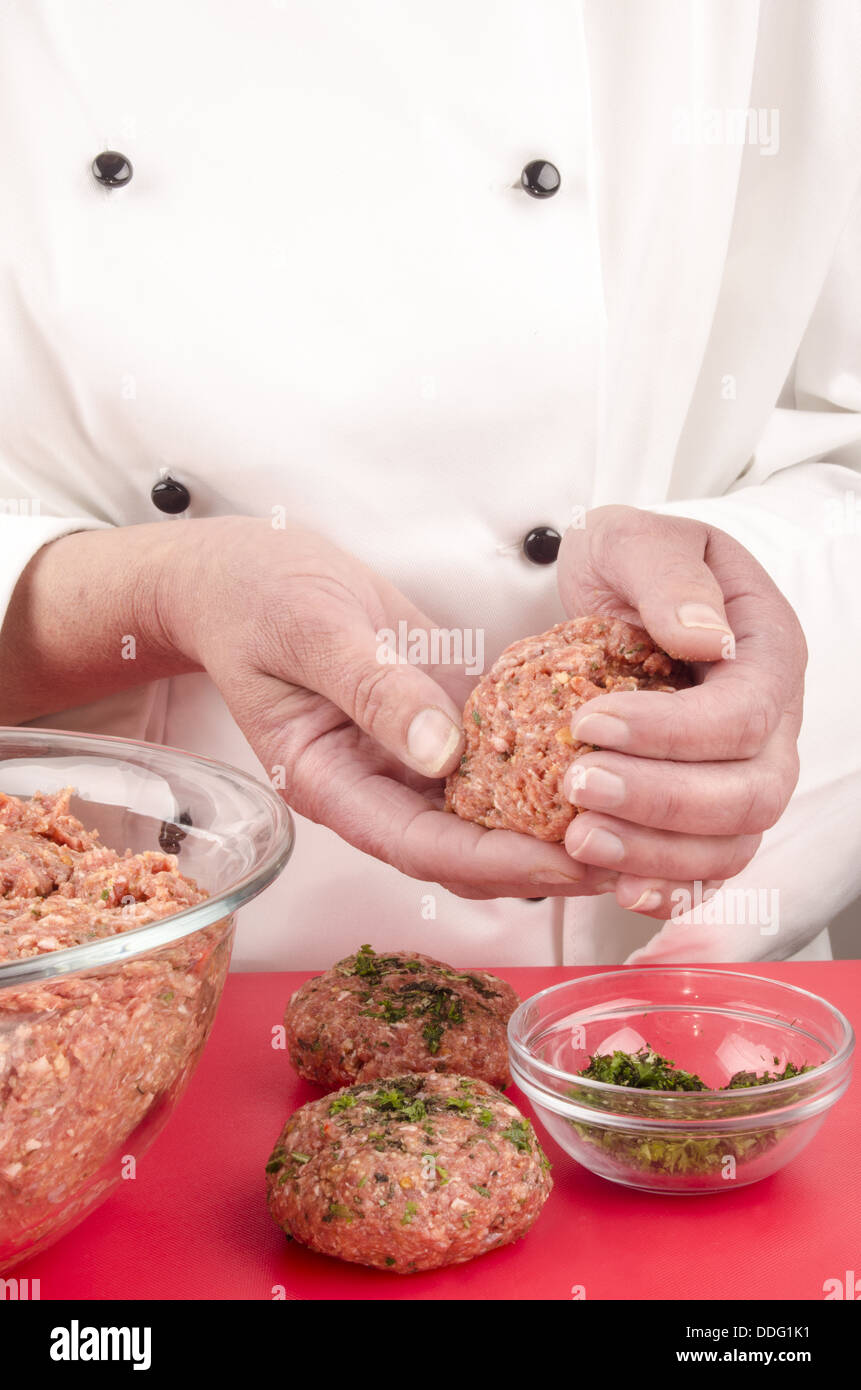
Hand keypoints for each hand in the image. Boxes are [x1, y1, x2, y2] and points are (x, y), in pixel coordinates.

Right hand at [162, 517, 612, 898]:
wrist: (245, 573)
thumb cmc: (257, 599)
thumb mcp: (310, 630)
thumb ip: (372, 688)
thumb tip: (440, 750)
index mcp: (331, 782)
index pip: (420, 847)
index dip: (492, 861)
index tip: (561, 860)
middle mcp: (377, 785)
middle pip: (466, 851)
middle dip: (541, 862)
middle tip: (624, 855)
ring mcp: (410, 759)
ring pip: (489, 817)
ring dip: (553, 825)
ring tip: (631, 823)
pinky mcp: (440, 721)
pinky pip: (497, 760)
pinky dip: (546, 767)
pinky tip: (603, 759)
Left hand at [556, 505, 806, 917]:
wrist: (614, 591)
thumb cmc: (628, 563)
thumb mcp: (633, 539)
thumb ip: (666, 577)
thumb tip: (703, 638)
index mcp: (766, 651)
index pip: (745, 713)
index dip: (673, 731)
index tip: (590, 722)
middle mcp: (771, 722)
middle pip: (751, 793)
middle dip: (662, 800)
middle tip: (577, 785)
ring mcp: (745, 773)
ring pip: (733, 843)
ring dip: (657, 853)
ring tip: (579, 840)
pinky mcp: (707, 812)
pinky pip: (708, 869)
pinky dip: (670, 888)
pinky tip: (617, 888)